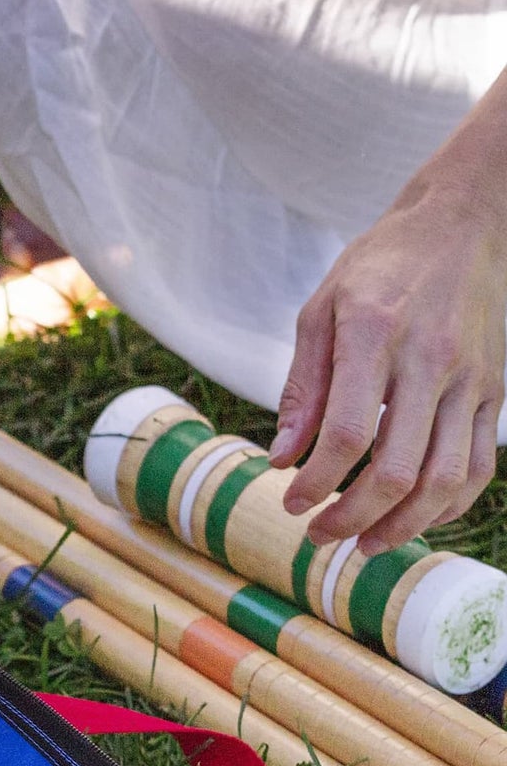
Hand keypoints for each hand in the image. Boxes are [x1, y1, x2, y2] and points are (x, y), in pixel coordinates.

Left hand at [273, 170, 506, 552]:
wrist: (464, 223)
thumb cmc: (381, 266)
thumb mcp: (320, 310)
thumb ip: (301, 387)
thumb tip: (281, 458)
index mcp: (376, 336)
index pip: (348, 433)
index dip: (315, 482)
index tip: (290, 502)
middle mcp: (431, 361)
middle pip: (399, 469)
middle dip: (352, 517)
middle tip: (319, 534)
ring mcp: (472, 379)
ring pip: (446, 478)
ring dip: (403, 525)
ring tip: (363, 543)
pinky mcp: (495, 391)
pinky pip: (480, 464)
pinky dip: (448, 505)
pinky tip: (413, 519)